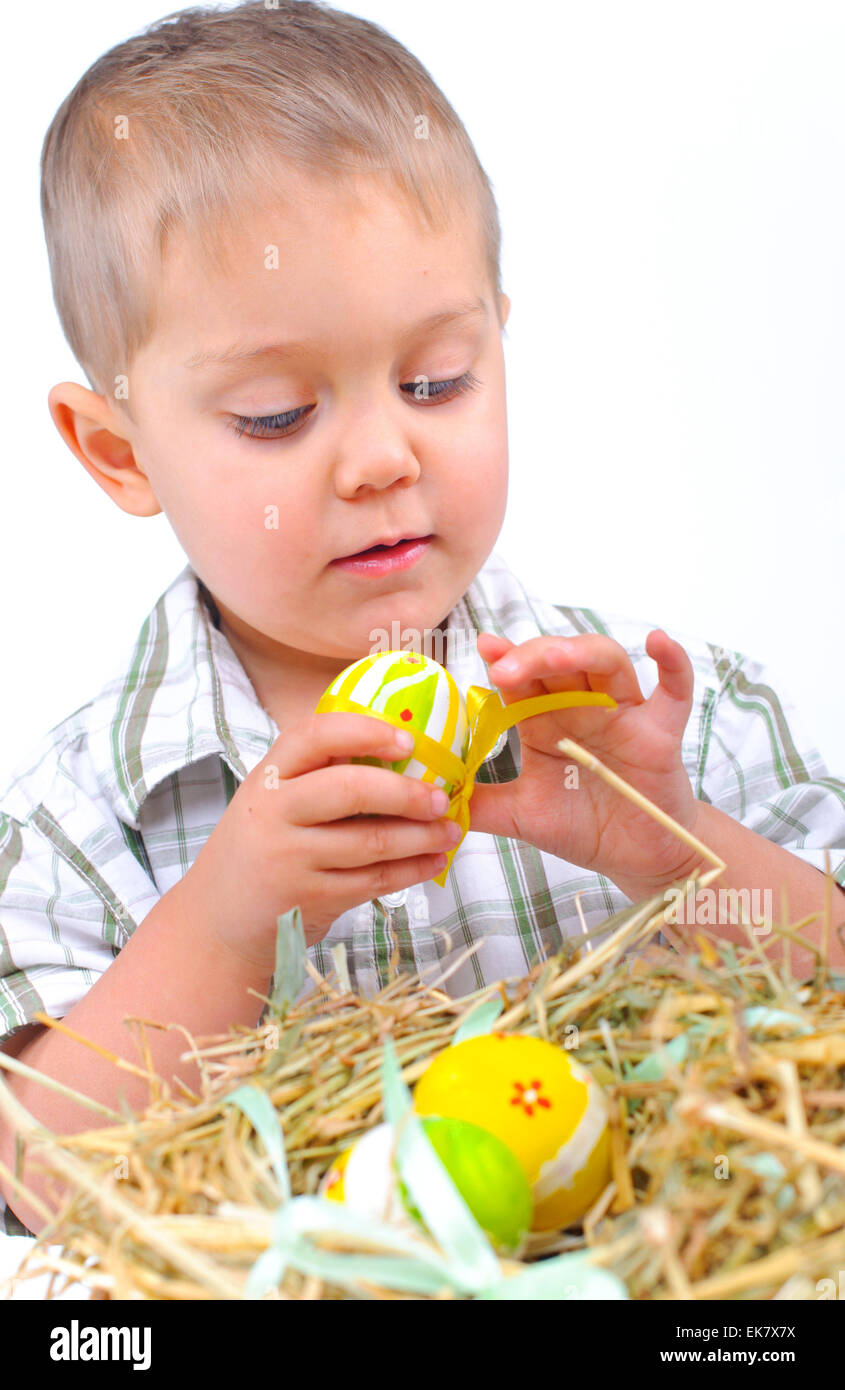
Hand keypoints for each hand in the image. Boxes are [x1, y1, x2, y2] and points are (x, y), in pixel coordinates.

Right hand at [181, 712, 460, 968]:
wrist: (216, 927)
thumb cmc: (260, 851)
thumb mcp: (273, 804)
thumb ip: (318, 778)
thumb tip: (403, 754)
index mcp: (269, 776)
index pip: (315, 735)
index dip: (365, 731)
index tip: (407, 739)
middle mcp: (274, 812)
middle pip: (350, 789)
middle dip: (407, 792)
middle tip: (442, 797)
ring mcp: (291, 859)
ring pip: (372, 841)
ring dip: (422, 836)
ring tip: (451, 830)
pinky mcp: (311, 899)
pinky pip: (374, 881)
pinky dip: (412, 870)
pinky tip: (433, 861)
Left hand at [470, 629, 701, 899]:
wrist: (637, 858)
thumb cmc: (583, 826)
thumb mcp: (521, 816)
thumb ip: (479, 804)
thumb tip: (428, 799)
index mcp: (545, 719)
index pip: (522, 679)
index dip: (505, 659)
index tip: (485, 647)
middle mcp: (583, 707)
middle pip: (559, 662)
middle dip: (532, 657)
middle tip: (506, 669)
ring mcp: (624, 715)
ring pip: (607, 664)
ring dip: (581, 653)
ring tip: (556, 657)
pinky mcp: (662, 733)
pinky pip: (675, 691)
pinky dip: (672, 664)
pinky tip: (659, 641)